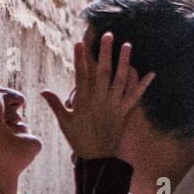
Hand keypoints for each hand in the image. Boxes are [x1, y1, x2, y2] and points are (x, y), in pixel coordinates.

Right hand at [40, 33, 154, 159]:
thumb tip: (42, 91)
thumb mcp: (65, 123)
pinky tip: (151, 73)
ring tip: (127, 45)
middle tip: (109, 35)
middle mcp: (99, 101)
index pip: (81, 75)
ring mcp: (113, 106)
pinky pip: (134, 97)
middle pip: (103, 72)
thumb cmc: (79, 140)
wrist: (96, 158)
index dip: (80, 59)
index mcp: (84, 102)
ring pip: (119, 80)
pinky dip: (142, 85)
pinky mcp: (123, 113)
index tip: (80, 43)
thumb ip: (56, 105)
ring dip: (124, 62)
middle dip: (105, 53)